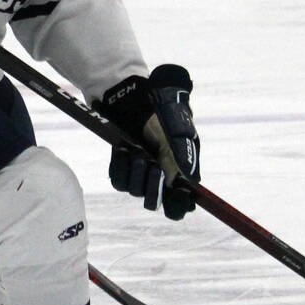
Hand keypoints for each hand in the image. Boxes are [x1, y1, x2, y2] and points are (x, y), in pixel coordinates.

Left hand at [100, 64, 199, 219]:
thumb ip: (180, 156)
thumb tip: (186, 182)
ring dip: (136, 174)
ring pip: (135, 190)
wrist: (135, 99)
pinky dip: (120, 167)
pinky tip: (124, 150)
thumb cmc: (161, 113)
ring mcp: (140, 173)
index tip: (175, 195)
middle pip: (154, 201)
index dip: (177, 205)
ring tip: (138, 153)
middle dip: (153, 188)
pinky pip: (118, 180)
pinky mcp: (123, 166)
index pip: (179, 203)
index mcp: (179, 171)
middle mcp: (160, 176)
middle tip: (153, 168)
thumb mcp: (175, 132)